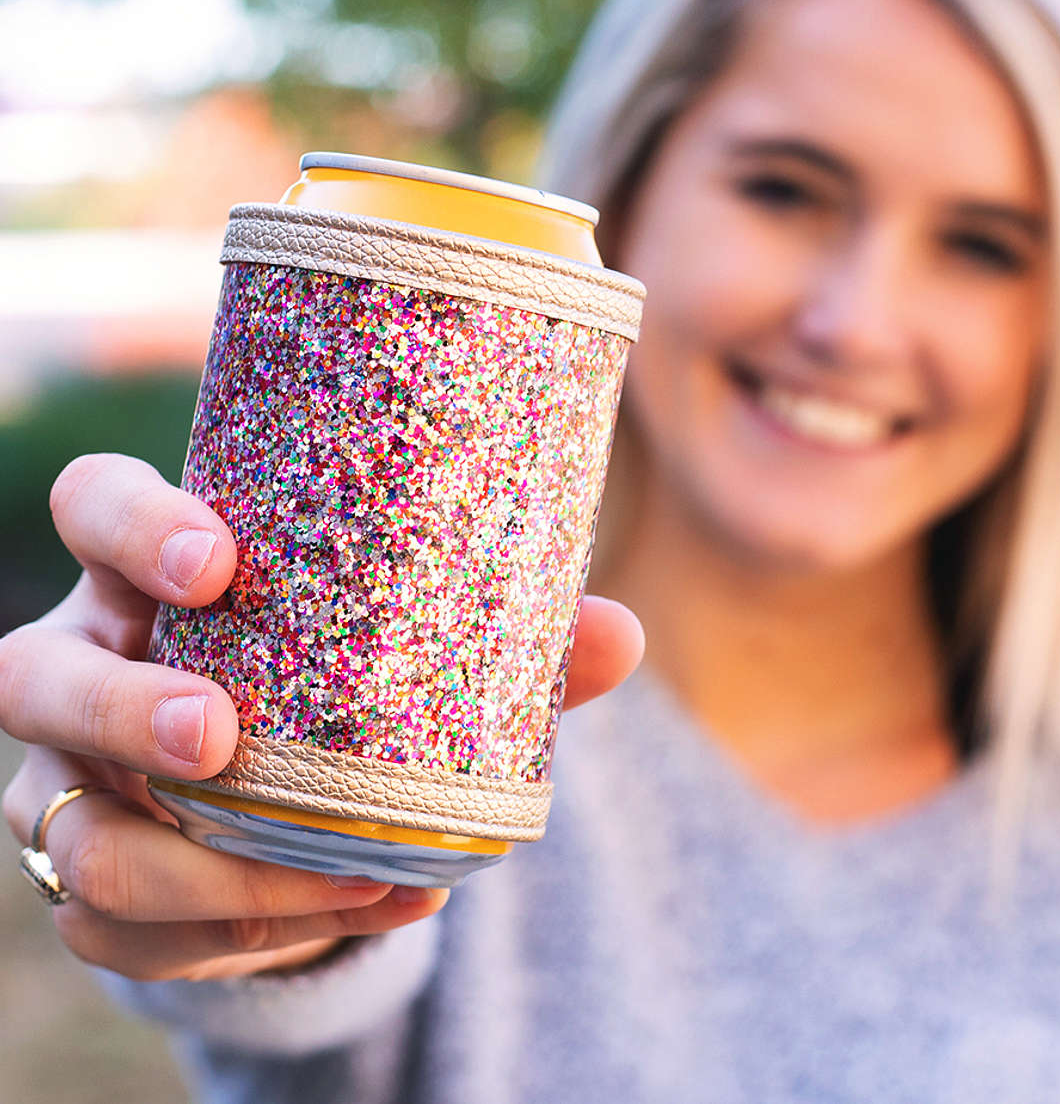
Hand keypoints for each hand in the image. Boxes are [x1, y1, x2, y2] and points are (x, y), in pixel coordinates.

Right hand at [0, 453, 643, 980]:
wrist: (291, 800)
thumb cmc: (338, 685)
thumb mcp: (406, 649)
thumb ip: (505, 643)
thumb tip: (618, 635)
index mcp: (156, 576)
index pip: (93, 508)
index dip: (129, 524)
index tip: (217, 562)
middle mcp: (87, 665)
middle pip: (31, 673)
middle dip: (120, 707)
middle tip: (218, 735)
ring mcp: (68, 781)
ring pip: (68, 831)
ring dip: (193, 867)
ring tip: (340, 876)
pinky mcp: (90, 881)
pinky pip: (120, 927)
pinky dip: (239, 934)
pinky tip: (353, 912)